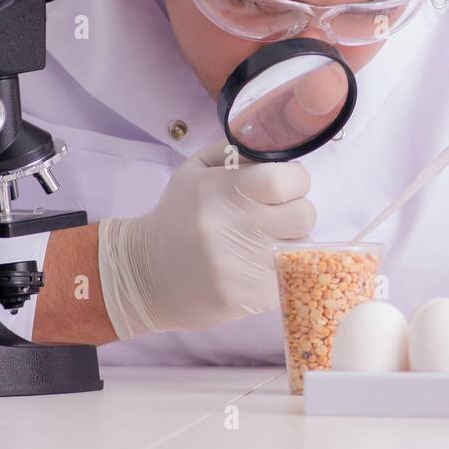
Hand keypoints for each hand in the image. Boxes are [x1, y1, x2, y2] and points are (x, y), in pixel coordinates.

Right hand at [97, 141, 315, 337]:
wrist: (146, 273)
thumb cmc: (178, 214)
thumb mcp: (196, 170)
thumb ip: (238, 152)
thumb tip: (279, 148)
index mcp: (221, 191)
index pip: (284, 179)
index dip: (295, 180)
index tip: (285, 185)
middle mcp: (232, 228)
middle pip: (303, 214)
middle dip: (296, 210)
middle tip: (277, 214)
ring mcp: (241, 267)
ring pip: (301, 248)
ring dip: (291, 242)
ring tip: (266, 241)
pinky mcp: (247, 300)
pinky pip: (290, 278)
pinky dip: (282, 270)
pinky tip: (259, 264)